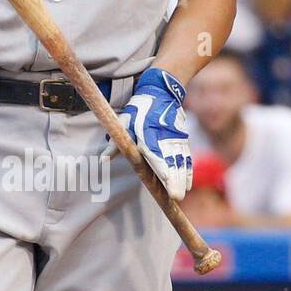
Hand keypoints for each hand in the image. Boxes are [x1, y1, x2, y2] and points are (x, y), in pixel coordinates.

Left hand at [110, 67, 192, 200]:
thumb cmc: (139, 111)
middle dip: (174, 179)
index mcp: (149, 134)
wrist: (161, 94)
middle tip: (176, 197)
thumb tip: (103, 159)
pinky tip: (188, 184)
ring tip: (181, 195)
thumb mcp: (124, 123)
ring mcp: (175, 139)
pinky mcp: (182, 141)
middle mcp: (164, 138)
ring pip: (180, 161)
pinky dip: (188, 171)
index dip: (161, 166)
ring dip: (182, 179)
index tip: (165, 178)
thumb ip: (116, 143)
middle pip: (171, 161)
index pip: (156, 152)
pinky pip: (186, 158)